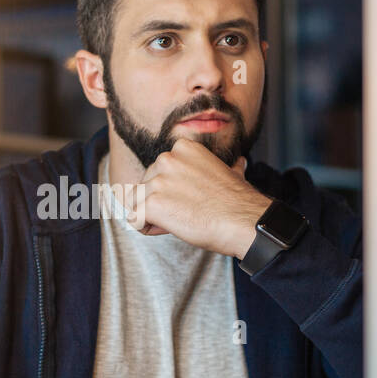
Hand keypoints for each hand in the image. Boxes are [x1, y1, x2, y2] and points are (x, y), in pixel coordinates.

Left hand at [126, 138, 272, 257]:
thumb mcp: (229, 173)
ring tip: (179, 221)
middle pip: (144, 185)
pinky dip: (146, 228)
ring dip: (152, 216)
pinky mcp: (151, 204)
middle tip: (186, 213)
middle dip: (158, 202)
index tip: (190, 199)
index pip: (157, 170)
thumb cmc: (238, 203)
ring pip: (135, 202)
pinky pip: (134, 219)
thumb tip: (238, 164)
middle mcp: (166, 159)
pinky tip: (169, 228)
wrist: (242, 221)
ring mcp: (157, 181)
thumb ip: (222, 168)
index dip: (170, 190)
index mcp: (183, 148)